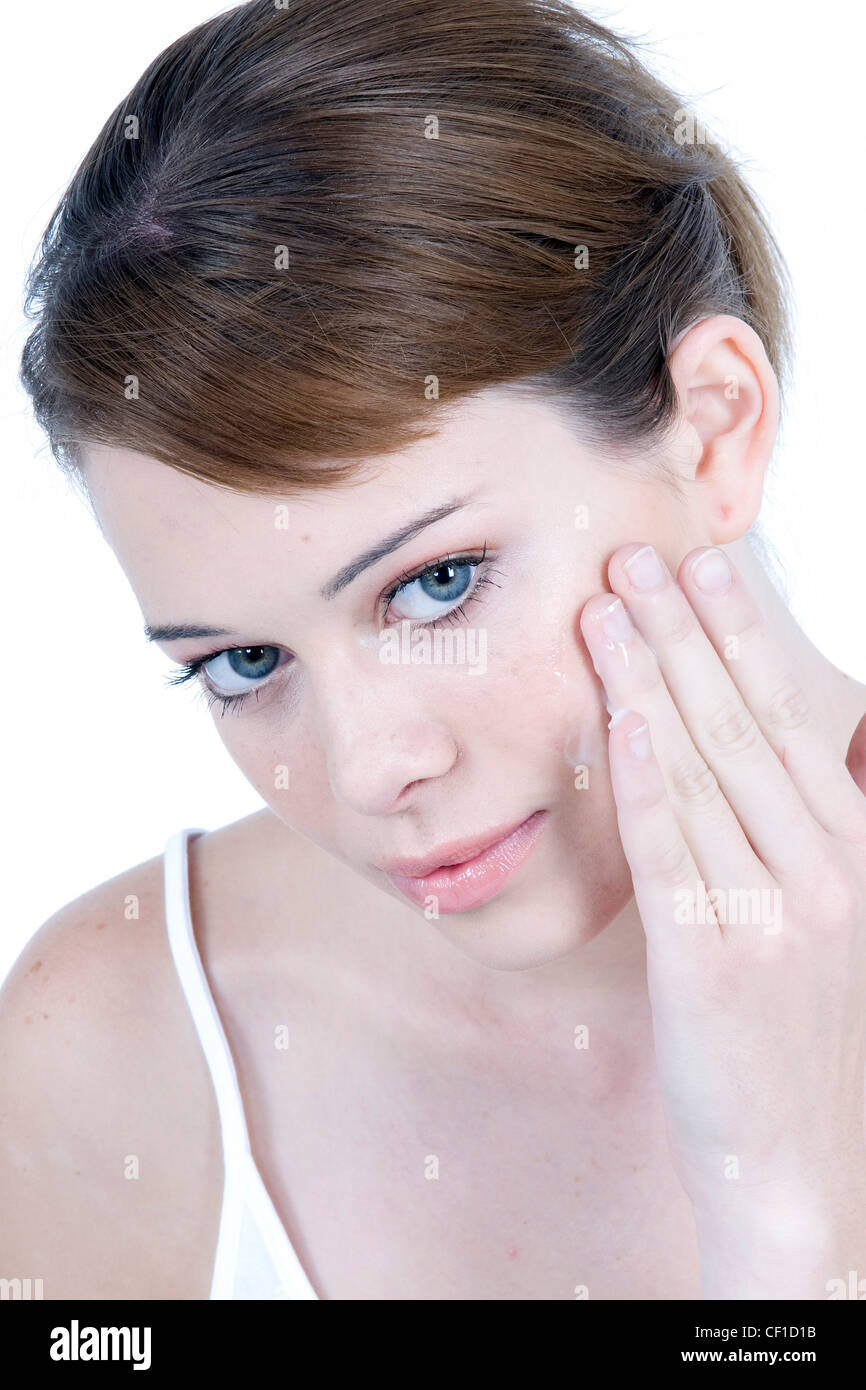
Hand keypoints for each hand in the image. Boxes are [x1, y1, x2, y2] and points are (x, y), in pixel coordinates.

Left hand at [579, 542, 865, 1293]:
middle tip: (638, 557)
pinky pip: (673, 848)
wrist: (800, 1165)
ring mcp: (774, 912)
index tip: (709, 567)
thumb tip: (717, 750)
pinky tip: (620, 714)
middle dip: (686, 632)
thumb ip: (780, 836)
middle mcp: (824, 868)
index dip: (743, 637)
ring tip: (608, 608)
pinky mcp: (715, 960)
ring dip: (651, 678)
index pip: (790, 719)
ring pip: (702, 769)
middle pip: (743, 724)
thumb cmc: (792, 1036)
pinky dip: (645, 775)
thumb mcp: (815, 921)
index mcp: (851, 850)